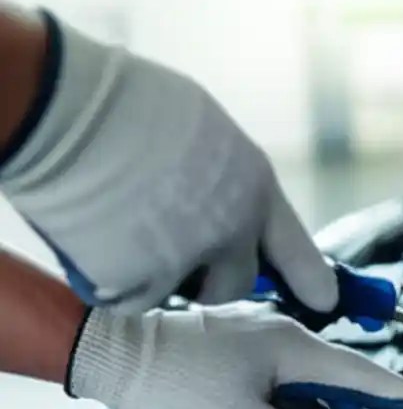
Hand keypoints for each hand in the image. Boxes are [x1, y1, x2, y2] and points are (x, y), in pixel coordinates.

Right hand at [0, 15, 335, 313]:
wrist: (71, 115)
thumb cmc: (131, 106)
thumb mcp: (205, 132)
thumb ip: (225, 177)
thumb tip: (229, 203)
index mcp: (256, 189)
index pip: (299, 252)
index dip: (312, 281)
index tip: (325, 302)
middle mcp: (232, 232)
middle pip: (237, 285)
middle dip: (213, 279)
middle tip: (177, 254)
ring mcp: (187, 261)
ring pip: (185, 294)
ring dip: (166, 279)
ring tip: (132, 234)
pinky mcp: (140, 283)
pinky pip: (133, 297)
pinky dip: (117, 280)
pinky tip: (101, 241)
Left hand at [67, 303, 402, 408]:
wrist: (109, 353)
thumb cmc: (173, 385)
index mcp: (293, 347)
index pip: (366, 377)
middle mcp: (281, 333)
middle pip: (342, 378)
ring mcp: (256, 336)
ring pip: (310, 378)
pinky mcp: (234, 345)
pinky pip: (284, 375)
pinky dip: (298, 402)